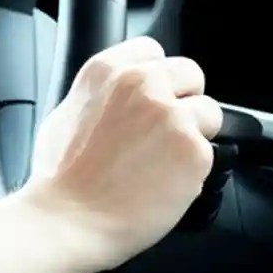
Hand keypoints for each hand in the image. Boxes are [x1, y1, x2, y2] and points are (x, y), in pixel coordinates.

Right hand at [23, 37, 221, 269]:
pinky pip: (210, 153)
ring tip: (165, 162)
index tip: (155, 97)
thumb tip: (121, 95)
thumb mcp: (69, 113)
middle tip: (165, 134)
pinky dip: (194, 170)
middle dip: (183, 100)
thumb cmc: (61, 180)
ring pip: (209, 112)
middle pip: (190, 74)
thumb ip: (104, 94)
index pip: (154, 51)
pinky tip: (165, 182)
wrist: (69, 221)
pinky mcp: (194, 150)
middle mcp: (144, 84)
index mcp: (109, 70)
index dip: (159, 78)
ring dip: (195, 134)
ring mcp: (172, 116)